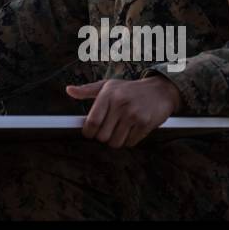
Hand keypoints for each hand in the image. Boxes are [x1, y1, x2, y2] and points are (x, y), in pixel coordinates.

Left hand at [65, 76, 181, 148]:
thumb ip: (87, 90)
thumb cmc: (129, 89)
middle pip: (102, 136)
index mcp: (108, 94)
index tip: (90, 133)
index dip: (88, 133)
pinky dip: (129, 141)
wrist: (159, 90)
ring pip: (116, 142)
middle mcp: (120, 104)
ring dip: (116, 140)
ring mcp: (133, 114)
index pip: (91, 122)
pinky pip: (130, 143)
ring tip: (119, 129)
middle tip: (108, 129)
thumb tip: (68, 90)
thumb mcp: (108, 86)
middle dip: (103, 137)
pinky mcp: (145, 124)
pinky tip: (131, 130)